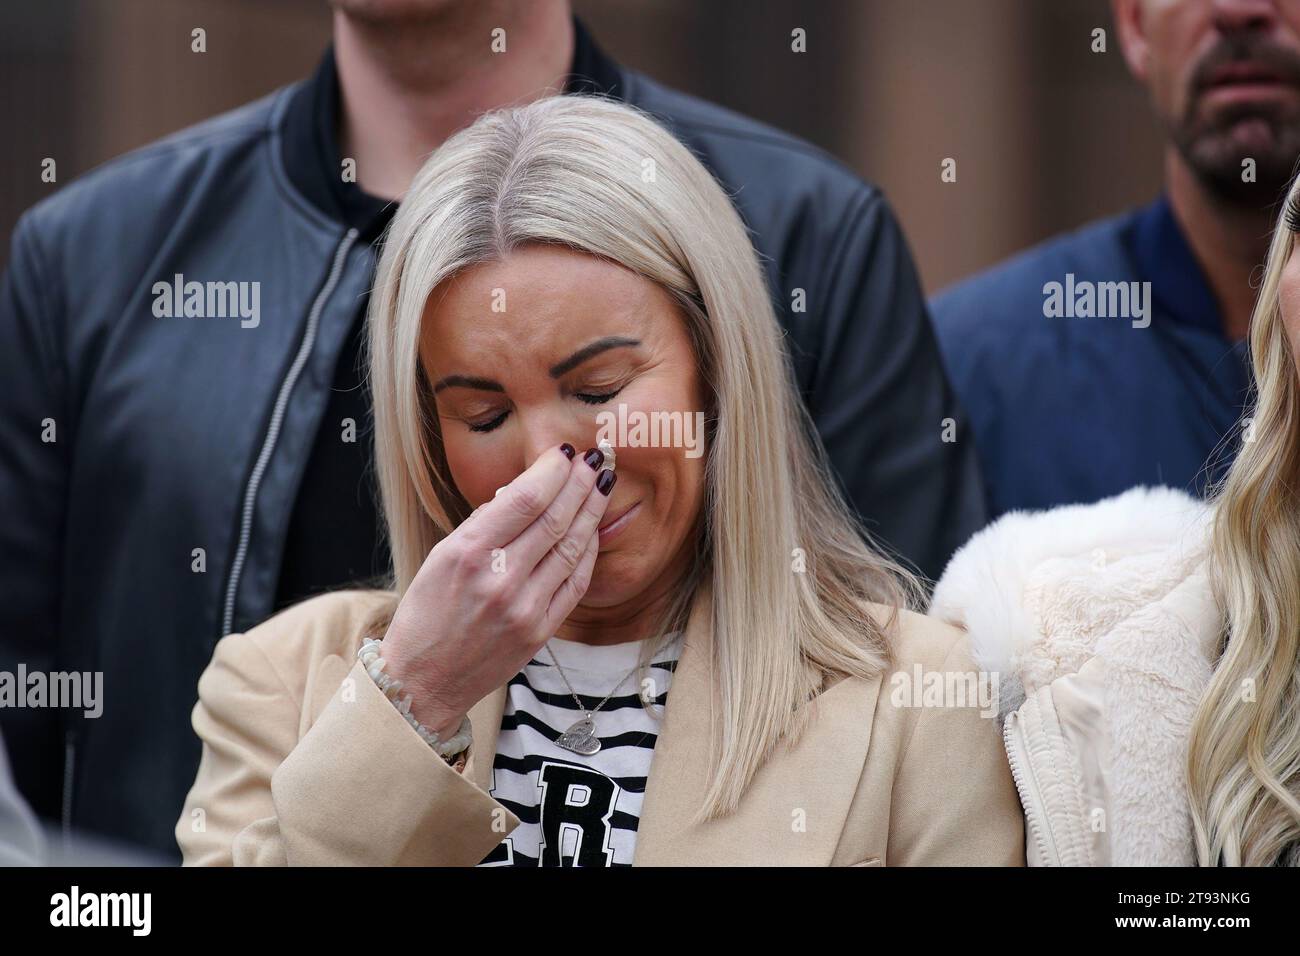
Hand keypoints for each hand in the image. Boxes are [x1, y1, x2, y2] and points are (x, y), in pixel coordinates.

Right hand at [381, 444, 615, 737]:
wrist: (423, 681)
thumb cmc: (426, 614)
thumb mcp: (440, 556)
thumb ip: (483, 524)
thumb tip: (523, 491)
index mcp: (468, 553)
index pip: (524, 499)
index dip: (552, 471)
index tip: (564, 453)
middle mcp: (500, 579)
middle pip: (554, 519)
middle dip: (580, 484)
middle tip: (595, 459)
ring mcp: (525, 608)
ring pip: (571, 547)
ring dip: (591, 512)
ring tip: (602, 485)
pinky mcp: (540, 631)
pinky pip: (575, 582)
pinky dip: (587, 551)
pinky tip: (592, 529)